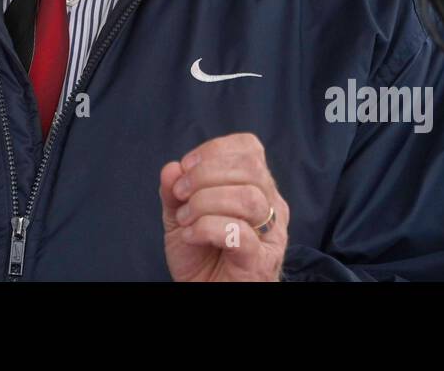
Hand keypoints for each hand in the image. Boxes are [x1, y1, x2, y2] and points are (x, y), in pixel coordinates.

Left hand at [159, 132, 288, 280]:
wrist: (206, 294)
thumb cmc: (201, 255)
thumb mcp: (181, 217)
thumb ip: (174, 191)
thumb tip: (172, 168)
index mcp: (257, 188)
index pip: (249, 148)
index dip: (214, 150)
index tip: (186, 168)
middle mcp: (271, 207)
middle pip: (250, 168)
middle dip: (205, 174)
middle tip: (181, 194)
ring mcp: (270, 235)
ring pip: (248, 198)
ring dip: (205, 202)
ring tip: (186, 218)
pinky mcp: (260, 261)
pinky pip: (238, 232)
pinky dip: (206, 228)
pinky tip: (191, 236)